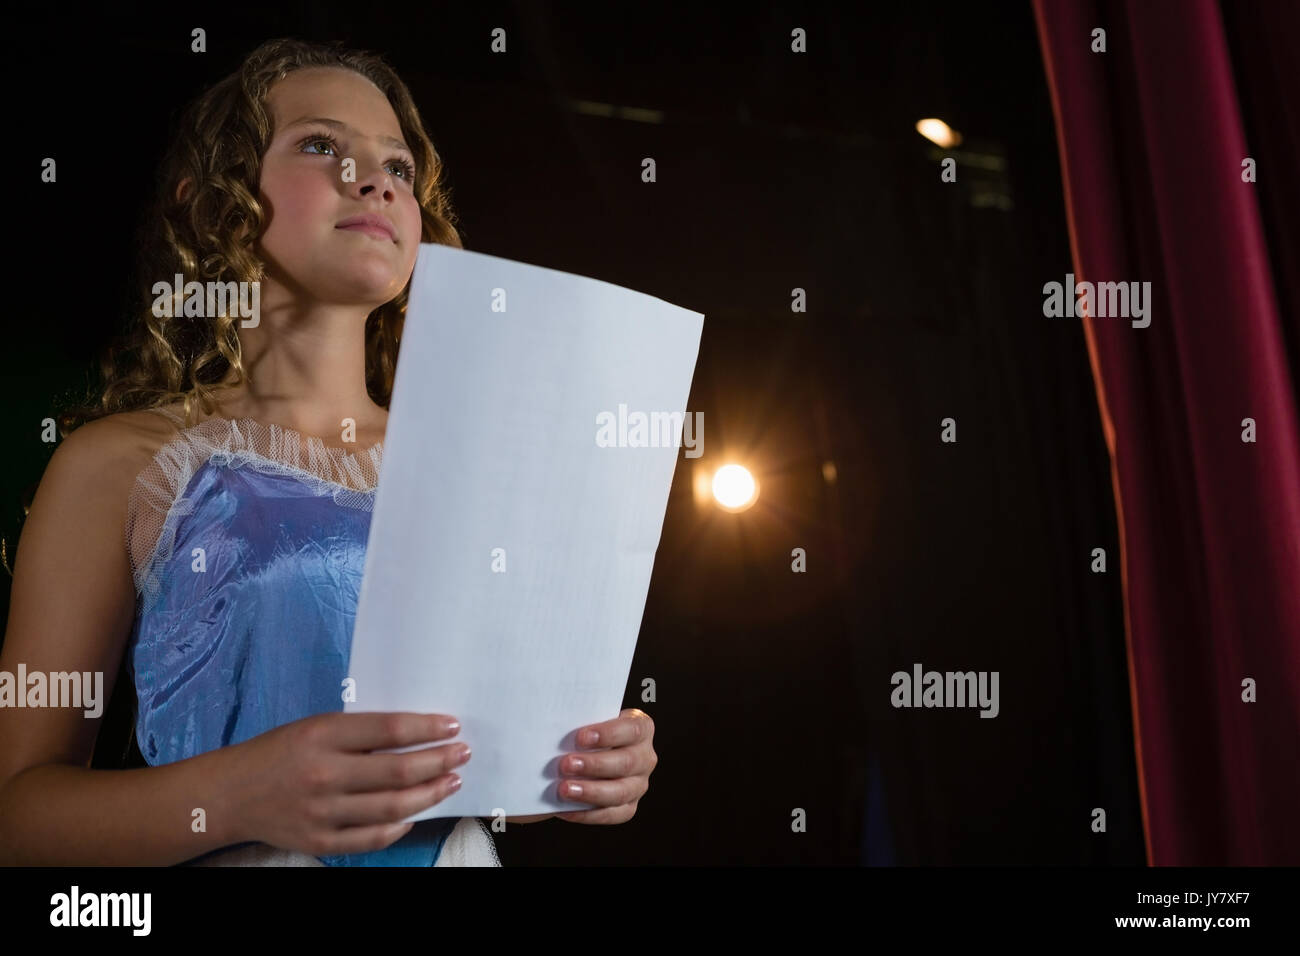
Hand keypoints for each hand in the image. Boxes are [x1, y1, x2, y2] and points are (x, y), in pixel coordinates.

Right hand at [225, 711, 471, 855]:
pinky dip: (399, 826)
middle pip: (399, 771)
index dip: (427, 728)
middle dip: (439, 761)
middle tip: (462, 754)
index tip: (452, 726)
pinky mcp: (319, 840)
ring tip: (451, 781)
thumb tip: (417, 734)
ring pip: (393, 807)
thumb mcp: (317, 727)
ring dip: (430, 794)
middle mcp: (324, 774)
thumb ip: (360, 732)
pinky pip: (372, 838)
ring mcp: (323, 812)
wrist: (231, 793)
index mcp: (323, 735)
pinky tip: (414, 814)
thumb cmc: (281, 751)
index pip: (389, 730)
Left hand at [554, 708, 655, 823]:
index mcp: (641, 729)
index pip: (632, 729)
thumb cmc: (589, 732)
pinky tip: (565, 809)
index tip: (581, 737)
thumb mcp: (591, 720)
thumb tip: (557, 730)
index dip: (608, 734)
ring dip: (590, 792)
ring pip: (620, 792)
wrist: (591, 752)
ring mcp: (639, 785)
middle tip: (566, 764)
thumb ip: (581, 722)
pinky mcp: (628, 806)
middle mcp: (645, 758)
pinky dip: (587, 813)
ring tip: (564, 789)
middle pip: (626, 763)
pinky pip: (611, 814)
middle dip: (594, 765)